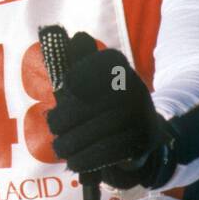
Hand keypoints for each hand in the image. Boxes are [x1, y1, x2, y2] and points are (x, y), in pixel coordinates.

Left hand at [45, 31, 174, 189]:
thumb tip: (76, 37)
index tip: (65, 87)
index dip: (83, 73)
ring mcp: (142, 114)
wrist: (138, 137)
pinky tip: (74, 162)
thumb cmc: (98, 108)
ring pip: (99, 129)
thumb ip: (75, 64)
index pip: (104, 62)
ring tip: (60, 148)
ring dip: (72, 142)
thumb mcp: (85, 85)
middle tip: (54, 128)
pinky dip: (87, 158)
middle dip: (65, 118)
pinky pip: (111, 150)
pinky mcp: (144, 140)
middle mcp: (135, 87)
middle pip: (92, 102)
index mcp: (118, 67)